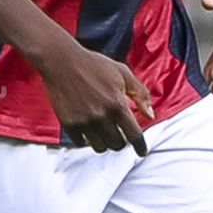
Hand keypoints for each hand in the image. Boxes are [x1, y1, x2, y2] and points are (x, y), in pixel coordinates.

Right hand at [37, 38, 154, 153]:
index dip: (140, 147)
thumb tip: (150, 115)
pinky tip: (88, 128)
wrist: (62, 61)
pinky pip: (82, 143)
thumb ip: (140, 94)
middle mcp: (101, 116)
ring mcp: (84, 121)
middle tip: (118, 133)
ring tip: (103, 130)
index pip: (134, 135)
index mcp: (117, 104)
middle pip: (117, 145)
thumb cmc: (94, 65)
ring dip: (104, 142)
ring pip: (100, 147)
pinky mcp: (69, 123)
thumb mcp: (123, 73)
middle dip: (121, 141)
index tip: (141, 151)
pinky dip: (87, 139)